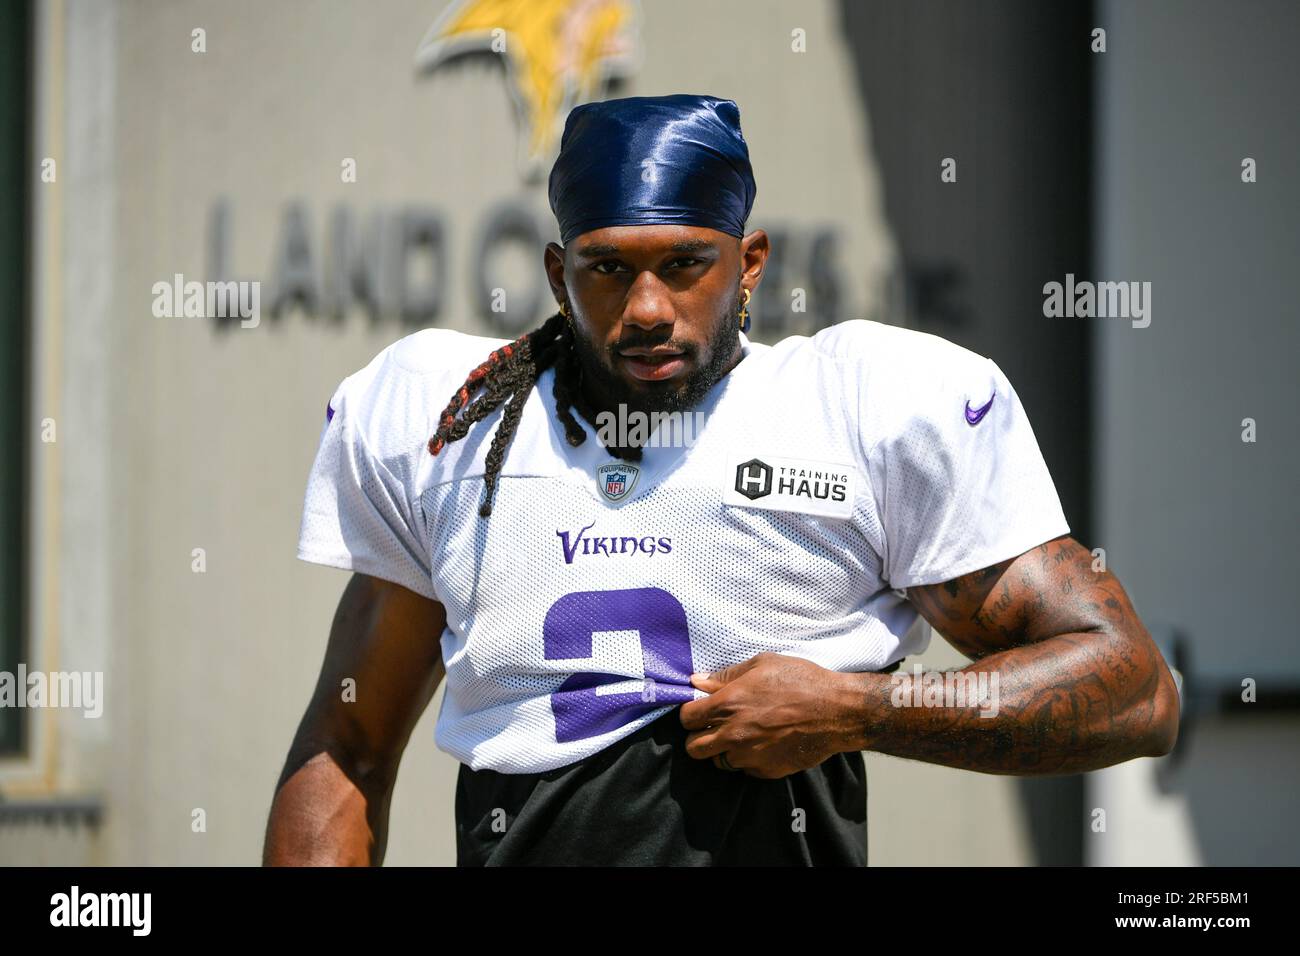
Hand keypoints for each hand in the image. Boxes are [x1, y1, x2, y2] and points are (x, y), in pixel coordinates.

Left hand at [679, 652, 860, 778]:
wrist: (836, 711)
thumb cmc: (801, 681)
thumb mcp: (762, 664)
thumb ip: (726, 676)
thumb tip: (698, 681)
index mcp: (728, 704)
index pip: (687, 718)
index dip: (690, 713)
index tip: (700, 710)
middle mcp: (734, 734)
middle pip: (694, 748)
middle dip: (698, 737)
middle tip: (713, 727)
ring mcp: (749, 756)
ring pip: (718, 762)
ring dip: (722, 750)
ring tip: (739, 735)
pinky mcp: (766, 771)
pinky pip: (744, 769)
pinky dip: (747, 759)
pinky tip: (761, 743)